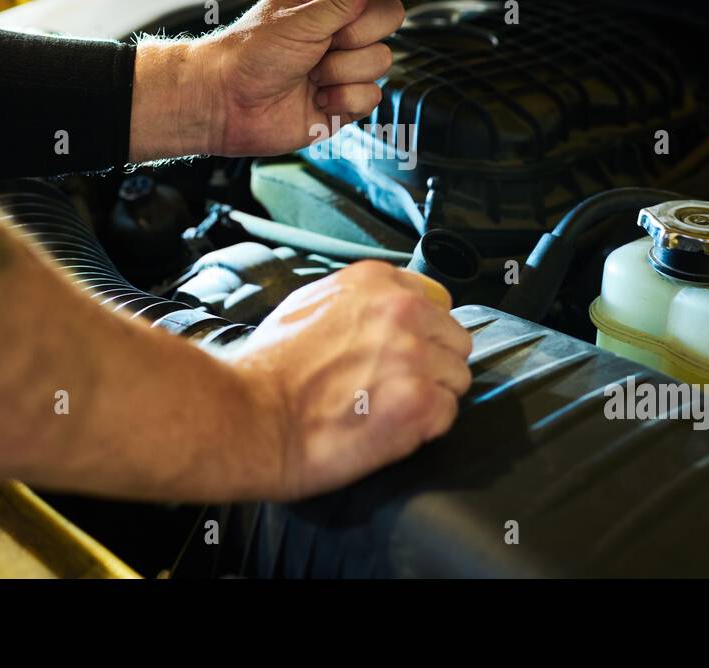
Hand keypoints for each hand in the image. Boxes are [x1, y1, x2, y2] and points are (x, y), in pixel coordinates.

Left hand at [128, 0, 402, 160]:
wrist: (226, 104)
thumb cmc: (248, 55)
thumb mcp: (299, 19)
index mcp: (326, 0)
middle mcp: (339, 31)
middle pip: (388, 21)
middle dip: (357, 36)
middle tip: (325, 43)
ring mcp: (343, 66)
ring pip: (381, 61)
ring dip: (342, 71)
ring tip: (311, 75)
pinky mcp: (345, 100)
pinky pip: (372, 96)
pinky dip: (344, 99)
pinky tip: (317, 98)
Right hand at [231, 260, 472, 500]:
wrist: (251, 417)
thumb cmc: (269, 370)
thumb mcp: (308, 302)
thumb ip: (358, 299)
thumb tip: (385, 307)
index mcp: (376, 282)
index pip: (436, 301)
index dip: (421, 332)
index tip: (405, 350)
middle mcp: (402, 311)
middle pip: (454, 339)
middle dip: (432, 364)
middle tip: (393, 385)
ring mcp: (414, 356)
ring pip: (457, 377)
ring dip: (430, 395)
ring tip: (386, 407)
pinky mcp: (420, 402)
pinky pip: (447, 413)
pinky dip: (424, 426)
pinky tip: (389, 426)